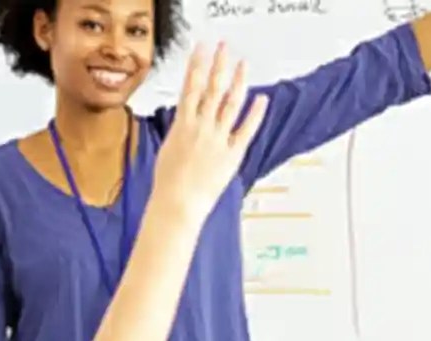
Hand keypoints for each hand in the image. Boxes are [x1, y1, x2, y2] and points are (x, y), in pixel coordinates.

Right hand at [153, 42, 268, 220]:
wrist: (177, 203)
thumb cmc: (169, 182)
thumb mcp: (169, 148)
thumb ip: (182, 130)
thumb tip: (189, 120)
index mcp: (182, 124)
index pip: (190, 86)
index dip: (197, 64)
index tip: (201, 48)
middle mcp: (201, 127)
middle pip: (212, 87)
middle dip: (218, 64)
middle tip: (224, 47)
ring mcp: (218, 139)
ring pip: (230, 103)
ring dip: (238, 81)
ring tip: (243, 65)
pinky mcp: (232, 153)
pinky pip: (246, 129)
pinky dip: (255, 113)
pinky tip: (261, 99)